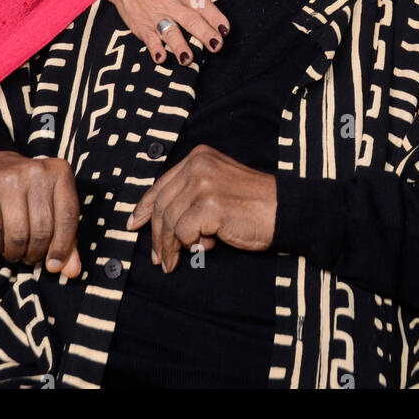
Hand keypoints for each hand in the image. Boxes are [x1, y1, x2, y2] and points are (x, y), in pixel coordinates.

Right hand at [0, 148, 80, 275]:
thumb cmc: (30, 193)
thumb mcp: (53, 207)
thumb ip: (67, 239)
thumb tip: (72, 272)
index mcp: (60, 173)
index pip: (68, 218)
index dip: (62, 247)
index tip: (54, 266)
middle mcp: (37, 171)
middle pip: (42, 229)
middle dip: (36, 253)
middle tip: (30, 257)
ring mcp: (9, 177)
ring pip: (18, 234)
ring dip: (16, 253)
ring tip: (16, 252)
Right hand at [55, 0, 225, 65]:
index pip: (201, 3)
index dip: (215, 17)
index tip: (226, 29)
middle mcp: (168, 2)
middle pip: (189, 20)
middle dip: (204, 34)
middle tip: (216, 46)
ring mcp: (154, 15)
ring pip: (169, 32)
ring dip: (179, 46)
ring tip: (188, 59)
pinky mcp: (141, 25)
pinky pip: (148, 38)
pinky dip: (154, 48)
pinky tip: (161, 57)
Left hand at [127, 145, 276, 272]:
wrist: (284, 210)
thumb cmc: (253, 204)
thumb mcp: (217, 187)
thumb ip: (191, 195)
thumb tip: (162, 225)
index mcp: (198, 157)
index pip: (161, 183)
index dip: (145, 206)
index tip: (134, 224)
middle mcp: (197, 165)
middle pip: (162, 204)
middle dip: (156, 236)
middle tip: (159, 259)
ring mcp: (203, 184)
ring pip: (169, 221)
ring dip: (171, 246)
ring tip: (176, 261)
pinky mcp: (210, 205)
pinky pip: (184, 232)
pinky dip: (190, 245)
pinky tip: (205, 247)